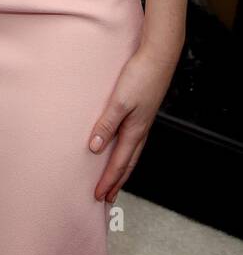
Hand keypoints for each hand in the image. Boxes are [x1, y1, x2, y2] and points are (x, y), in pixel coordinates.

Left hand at [88, 42, 181, 202]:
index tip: (99, 196)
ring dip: (122, 168)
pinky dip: (126, 151)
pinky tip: (121, 147)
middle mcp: (140, 130)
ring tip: (114, 179)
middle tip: (107, 198)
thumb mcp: (119, 102)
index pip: (120, 163)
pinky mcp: (143, 111)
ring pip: (132, 152)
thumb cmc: (140, 77)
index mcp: (135, 131)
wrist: (159, 56)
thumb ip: (106, 124)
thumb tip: (94, 149)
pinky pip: (133, 139)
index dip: (109, 181)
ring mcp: (143, 121)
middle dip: (117, 181)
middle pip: (128, 163)